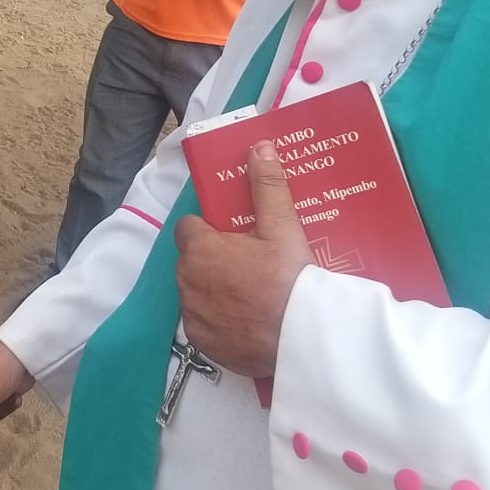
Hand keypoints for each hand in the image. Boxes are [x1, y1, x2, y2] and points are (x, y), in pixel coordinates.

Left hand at [174, 141, 312, 377]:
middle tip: (250, 262)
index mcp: (200, 250)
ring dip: (213, 288)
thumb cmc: (290, 278)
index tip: (234, 235)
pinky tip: (246, 318)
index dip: (209, 229)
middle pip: (192, 260)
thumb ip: (267, 186)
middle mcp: (186, 281)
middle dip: (212, 259)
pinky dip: (218, 319)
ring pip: (196, 292)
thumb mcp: (282, 227)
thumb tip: (258, 146)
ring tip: (251, 291)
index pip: (189, 228)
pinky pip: (203, 323)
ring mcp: (192, 315)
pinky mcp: (203, 342)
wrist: (303, 339)